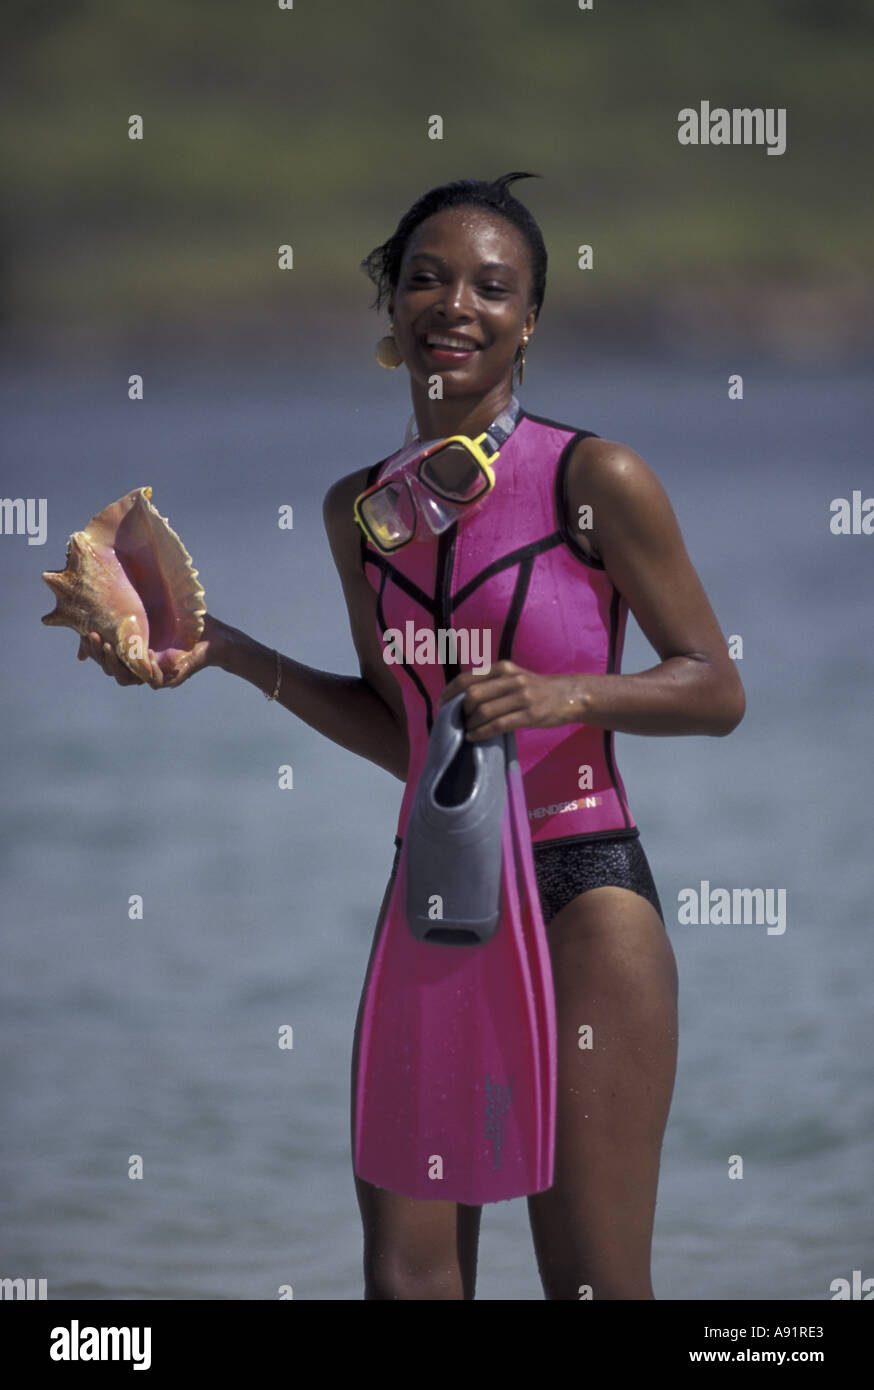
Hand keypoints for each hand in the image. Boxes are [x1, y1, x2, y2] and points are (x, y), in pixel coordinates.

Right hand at [77, 613, 226, 689]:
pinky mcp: (170, 679)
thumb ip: (128, 610)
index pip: (104, 658)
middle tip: (93, 635)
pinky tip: (146, 652)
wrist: (213, 634)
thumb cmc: (182, 622)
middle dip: (98, 654)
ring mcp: (153, 675)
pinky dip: (147, 668)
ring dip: (115, 663)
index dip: (92, 649)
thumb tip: (103, 597)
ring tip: (110, 644)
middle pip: (110, 670)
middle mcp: (139, 667)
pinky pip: (152, 680)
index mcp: (132, 654)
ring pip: (125, 679)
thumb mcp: (151, 612)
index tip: (85, 632)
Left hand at [438, 661, 588, 739]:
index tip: (442, 705)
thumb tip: (462, 699)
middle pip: (472, 695)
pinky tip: (474, 737)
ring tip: (466, 730)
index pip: (467, 679)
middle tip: (455, 722)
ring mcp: (522, 696)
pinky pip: (499, 724)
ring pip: (484, 711)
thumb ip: (491, 683)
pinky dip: (482, 732)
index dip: (450, 693)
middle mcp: (511, 679)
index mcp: (502, 668)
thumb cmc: (536, 688)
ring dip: (470, 724)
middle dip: (459, 711)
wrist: (568, 695)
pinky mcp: (530, 714)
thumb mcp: (514, 677)